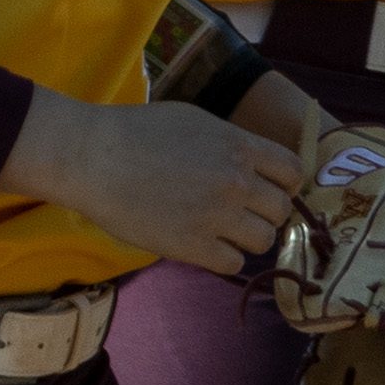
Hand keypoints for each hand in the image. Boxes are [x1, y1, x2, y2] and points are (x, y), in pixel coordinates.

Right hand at [0, 91, 304, 274]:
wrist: (92, 157)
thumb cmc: (135, 131)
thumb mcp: (194, 121)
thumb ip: (230, 144)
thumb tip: (253, 166)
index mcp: (238, 146)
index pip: (292, 171)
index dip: (284, 183)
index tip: (268, 188)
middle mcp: (236, 181)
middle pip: (281, 210)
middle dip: (264, 211)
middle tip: (239, 212)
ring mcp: (218, 216)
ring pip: (264, 240)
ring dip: (246, 237)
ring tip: (221, 230)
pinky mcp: (195, 246)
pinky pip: (234, 262)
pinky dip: (223, 256)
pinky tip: (203, 243)